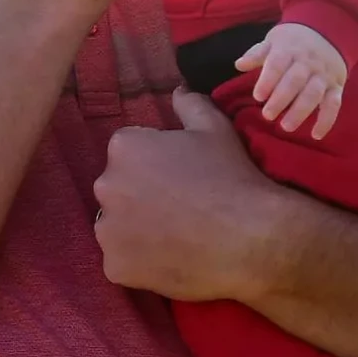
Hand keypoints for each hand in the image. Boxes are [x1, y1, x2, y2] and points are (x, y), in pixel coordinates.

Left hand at [94, 89, 291, 302]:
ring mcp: (107, 231)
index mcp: (124, 148)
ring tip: (176, 236)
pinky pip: (121, 262)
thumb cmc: (233, 178)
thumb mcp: (215, 129)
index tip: (182, 177)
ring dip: (136, 230)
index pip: (129, 153)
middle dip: (141, 196)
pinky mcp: (115, 267)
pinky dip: (140, 263)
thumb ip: (189, 104)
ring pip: (116, 227)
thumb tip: (179, 89)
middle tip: (180, 208)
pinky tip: (171, 259)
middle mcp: (105, 186)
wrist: (252, 239)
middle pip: (118, 189)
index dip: (157, 165)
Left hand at [236, 22, 346, 138]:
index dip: (268, 80)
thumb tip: (239, 64)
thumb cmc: (293, 41)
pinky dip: (327, 120)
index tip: (258, 96)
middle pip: (295, 80)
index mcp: (289, 50)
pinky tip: (316, 135)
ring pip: (314, 93)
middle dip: (281, 99)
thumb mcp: (274, 40)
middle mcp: (308, 62)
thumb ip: (257, 54)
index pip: (278, 64)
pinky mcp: (336, 86)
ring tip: (286, 127)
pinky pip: (334, 104)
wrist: (329, 31)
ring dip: (301, 111)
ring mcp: (324, 75)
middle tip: (267, 115)